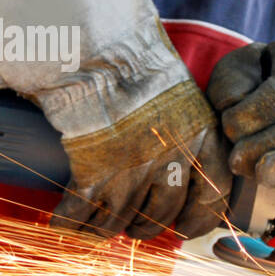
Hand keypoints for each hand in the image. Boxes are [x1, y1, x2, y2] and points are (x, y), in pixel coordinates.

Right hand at [0, 0, 229, 239]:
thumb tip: (178, 159)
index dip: (197, 221)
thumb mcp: (182, 94)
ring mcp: (133, 170)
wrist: (102, 46)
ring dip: (106, 227)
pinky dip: (71, 221)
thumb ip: (187, 128)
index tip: (184, 229)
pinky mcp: (95, 172)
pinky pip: (83, 212)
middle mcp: (173, 161)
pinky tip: (62, 219)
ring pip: (121, 221)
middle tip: (134, 224)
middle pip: (163, 215)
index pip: (212, 199)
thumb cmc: (137, 62)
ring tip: (96, 223)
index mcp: (203, 140)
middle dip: (146, 226)